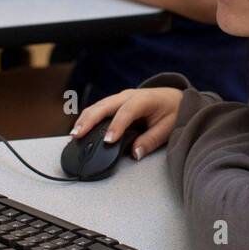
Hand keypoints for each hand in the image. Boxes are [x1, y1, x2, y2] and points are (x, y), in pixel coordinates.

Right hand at [70, 86, 185, 158]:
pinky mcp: (114, 103)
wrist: (174, 98)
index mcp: (144, 99)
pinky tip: (79, 129)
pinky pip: (98, 109)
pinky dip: (88, 118)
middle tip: (78, 135)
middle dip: (90, 120)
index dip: (116, 126)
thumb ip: (151, 140)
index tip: (108, 141)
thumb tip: (135, 153)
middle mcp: (129, 96)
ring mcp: (120, 98)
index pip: (127, 111)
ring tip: (74, 134)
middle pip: (105, 105)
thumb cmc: (172, 112)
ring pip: (98, 106)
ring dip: (85, 119)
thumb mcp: (168, 127)